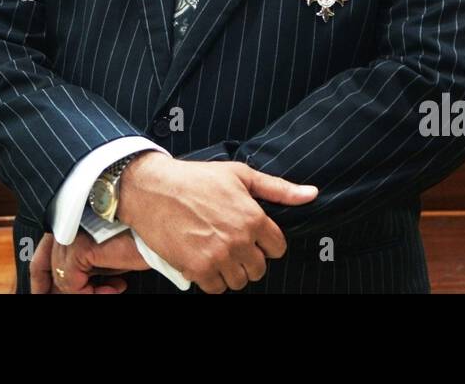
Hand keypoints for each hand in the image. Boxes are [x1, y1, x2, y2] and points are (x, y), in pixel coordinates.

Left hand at [29, 230, 148, 293]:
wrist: (158, 220)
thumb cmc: (138, 233)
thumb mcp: (104, 253)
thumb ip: (85, 265)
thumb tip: (69, 287)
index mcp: (68, 221)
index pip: (42, 253)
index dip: (43, 279)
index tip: (47, 293)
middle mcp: (65, 225)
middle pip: (42, 264)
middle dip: (54, 290)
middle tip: (84, 297)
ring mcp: (70, 234)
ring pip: (61, 278)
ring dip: (85, 293)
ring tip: (112, 290)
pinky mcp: (79, 247)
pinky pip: (71, 283)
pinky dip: (89, 293)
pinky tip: (114, 287)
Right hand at [116, 153, 317, 293]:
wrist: (152, 189)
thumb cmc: (195, 178)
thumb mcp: (239, 174)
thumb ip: (278, 188)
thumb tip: (312, 194)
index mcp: (253, 217)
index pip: (278, 248)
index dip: (266, 243)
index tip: (252, 236)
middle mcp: (239, 240)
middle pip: (259, 269)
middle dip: (249, 258)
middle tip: (232, 244)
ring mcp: (218, 257)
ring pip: (239, 281)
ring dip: (231, 271)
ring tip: (218, 253)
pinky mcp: (197, 269)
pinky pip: (216, 288)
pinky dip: (212, 279)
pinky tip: (204, 261)